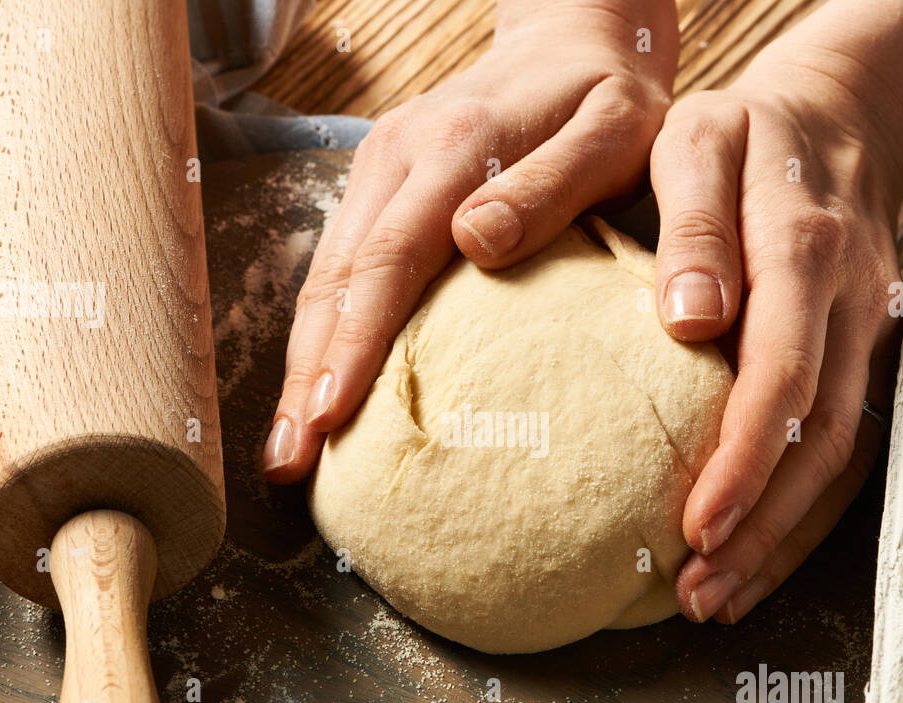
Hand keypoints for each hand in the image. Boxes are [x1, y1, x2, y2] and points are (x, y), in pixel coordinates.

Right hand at [263, 0, 677, 480]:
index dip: (354, 342)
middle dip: (306, 373)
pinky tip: (320, 384)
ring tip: (290, 444)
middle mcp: (399, 153)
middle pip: (337, 276)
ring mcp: (380, 164)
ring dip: (304, 360)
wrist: (575, 37)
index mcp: (455, 146)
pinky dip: (325, 329)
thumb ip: (551, 185)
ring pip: (326, 273)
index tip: (328, 416)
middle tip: (288, 460)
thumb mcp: (613, 128)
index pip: (389, 258)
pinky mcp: (381, 179)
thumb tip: (475, 243)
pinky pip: (342, 263)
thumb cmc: (611, 96)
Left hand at [649, 60, 902, 624]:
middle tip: (698, 594)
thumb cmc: (740, 134)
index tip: (697, 525)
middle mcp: (852, 306)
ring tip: (716, 600)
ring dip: (784, 540)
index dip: (748, 458)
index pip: (785, 374)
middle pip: (823, 440)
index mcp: (806, 251)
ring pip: (843, 461)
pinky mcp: (867, 360)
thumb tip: (686, 324)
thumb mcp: (696, 143)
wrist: (830, 120)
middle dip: (764, 529)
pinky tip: (755, 562)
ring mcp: (870, 337)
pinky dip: (804, 517)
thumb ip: (689, 226)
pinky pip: (848, 453)